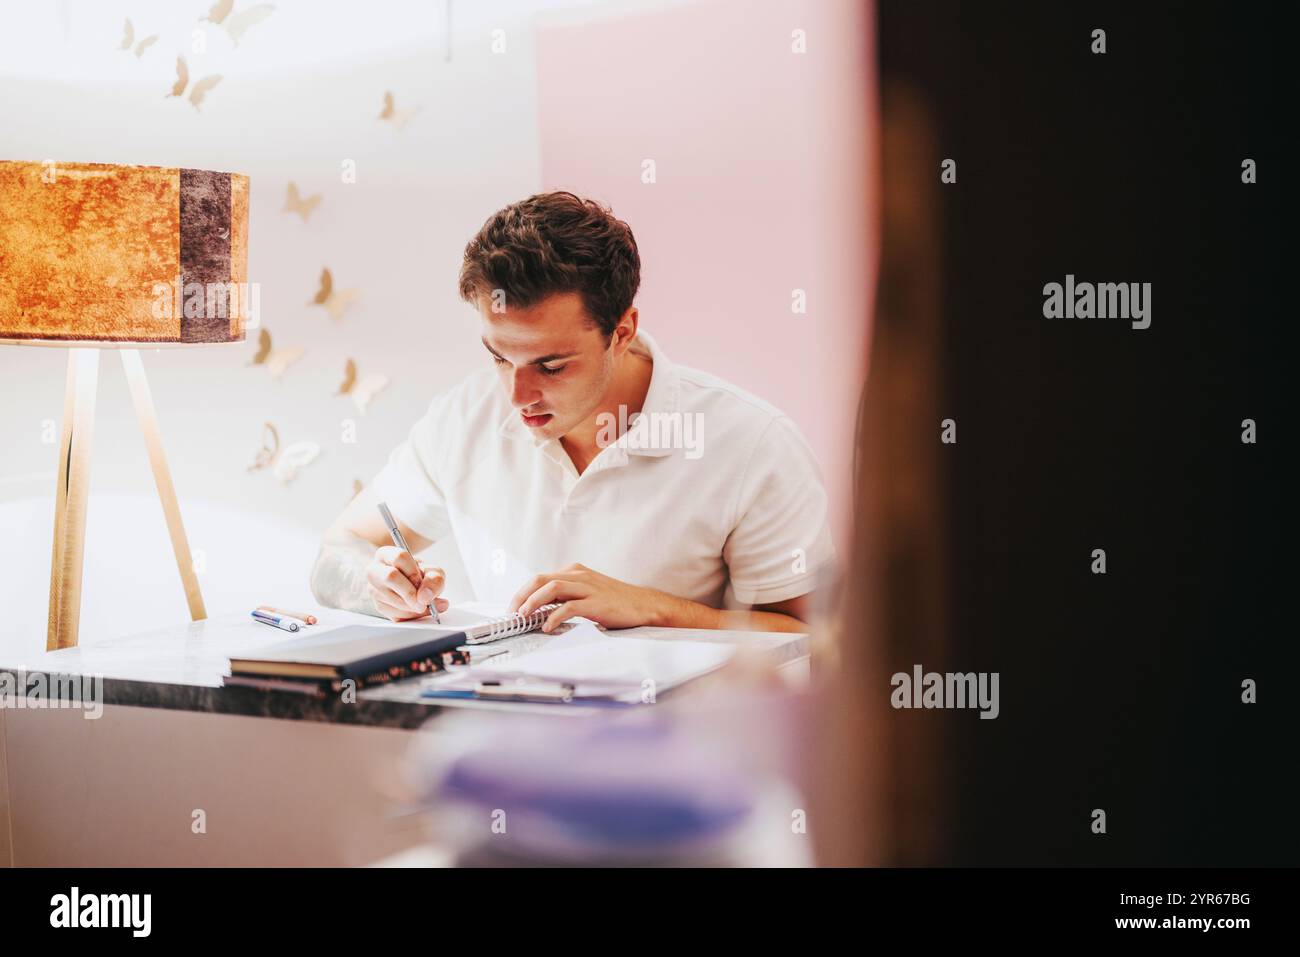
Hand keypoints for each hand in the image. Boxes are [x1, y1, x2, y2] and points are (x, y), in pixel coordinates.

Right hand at [366, 545, 449, 621]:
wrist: (415, 589)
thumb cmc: (421, 576)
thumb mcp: (433, 572)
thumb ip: (434, 580)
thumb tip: (425, 596)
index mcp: (386, 554)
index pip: (399, 557)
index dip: (414, 572)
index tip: (422, 584)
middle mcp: (374, 570)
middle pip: (390, 577)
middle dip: (410, 592)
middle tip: (424, 602)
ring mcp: (373, 589)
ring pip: (392, 598)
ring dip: (412, 606)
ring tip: (424, 605)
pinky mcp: (378, 606)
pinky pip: (394, 613)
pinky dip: (410, 616)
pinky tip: (416, 610)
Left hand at [510, 563, 676, 632]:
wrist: (644, 605)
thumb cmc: (615, 602)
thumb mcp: (587, 592)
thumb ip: (567, 595)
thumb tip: (541, 608)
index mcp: (575, 571)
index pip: (540, 578)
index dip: (522, 592)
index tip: (513, 607)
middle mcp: (579, 575)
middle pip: (541, 579)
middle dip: (522, 595)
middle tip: (512, 613)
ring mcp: (588, 588)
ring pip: (552, 588)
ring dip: (533, 602)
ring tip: (524, 617)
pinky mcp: (596, 603)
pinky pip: (569, 607)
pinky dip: (554, 616)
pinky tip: (548, 627)